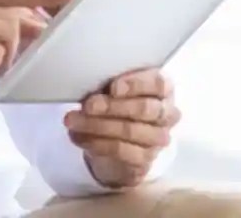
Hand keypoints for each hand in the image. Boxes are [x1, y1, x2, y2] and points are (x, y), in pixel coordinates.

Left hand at [65, 68, 180, 188]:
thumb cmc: (116, 104)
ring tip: (73, 121)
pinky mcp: (145, 159)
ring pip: (130, 130)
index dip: (136, 84)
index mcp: (163, 88)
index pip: (158, 83)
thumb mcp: (113, 88)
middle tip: (88, 105)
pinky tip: (78, 136)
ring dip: (97, 125)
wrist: (116, 142)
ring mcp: (158, 138)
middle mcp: (167, 113)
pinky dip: (96, 143)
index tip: (113, 88)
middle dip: (113, 106)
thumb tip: (87, 82)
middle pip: (145, 109)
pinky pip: (121, 151)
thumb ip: (109, 83)